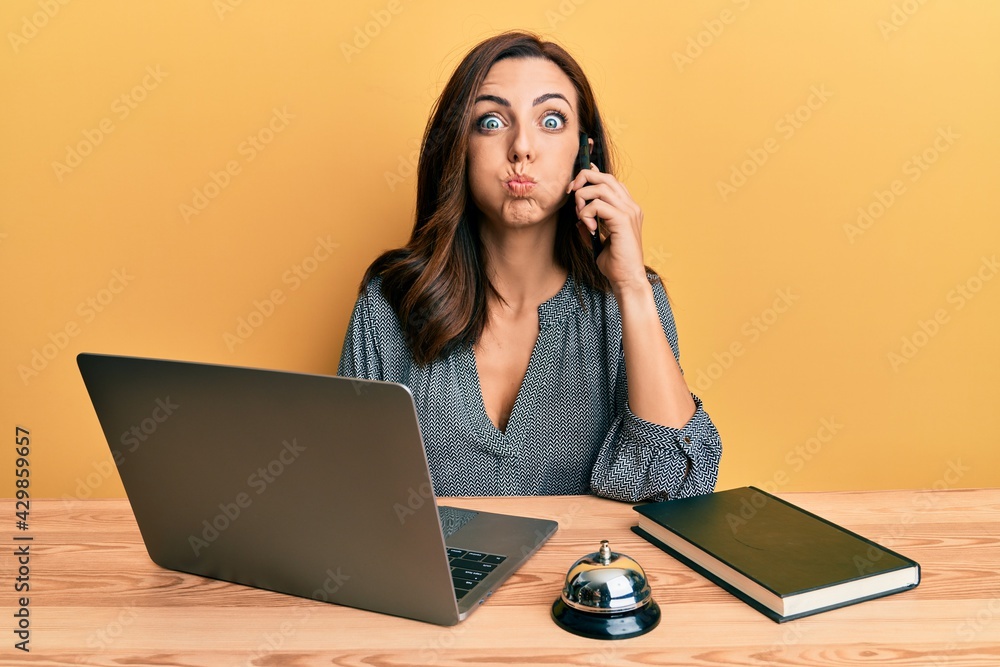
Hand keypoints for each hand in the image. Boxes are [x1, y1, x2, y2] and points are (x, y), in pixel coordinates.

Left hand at [567, 164, 647, 292]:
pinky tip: (588, 228)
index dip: (591, 176)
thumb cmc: (615, 262)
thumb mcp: (599, 240)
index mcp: (628, 208)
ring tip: (580, 215)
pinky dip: (586, 214)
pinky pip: (597, 205)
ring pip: (600, 187)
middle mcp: (631, 206)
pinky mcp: (623, 220)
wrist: (626, 279)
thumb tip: (578, 216)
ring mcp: (629, 211)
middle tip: (570, 194)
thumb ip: (590, 225)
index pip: (610, 180)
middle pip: (605, 177)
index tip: (575, 187)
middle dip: (583, 180)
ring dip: (582, 198)